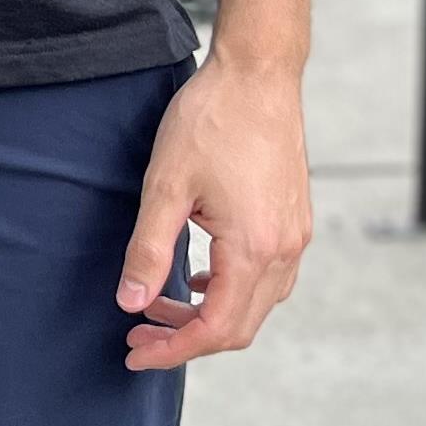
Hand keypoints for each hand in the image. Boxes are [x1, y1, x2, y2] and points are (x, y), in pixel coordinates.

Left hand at [116, 57, 311, 370]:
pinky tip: (196, 275)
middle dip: (186, 337)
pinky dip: (230, 289)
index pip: (215, 327)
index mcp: (253, 247)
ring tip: (158, 301)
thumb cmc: (212, 119)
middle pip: (239, 326)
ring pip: (255, 304)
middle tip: (139, 333)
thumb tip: (130, 302)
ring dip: (208, 314)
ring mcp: (294, 235)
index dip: (172, 348)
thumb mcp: (165, 184)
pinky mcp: (294, 220)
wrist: (259, 73)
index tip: (134, 351)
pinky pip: (267, 278)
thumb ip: (148, 248)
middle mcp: (284, 250)